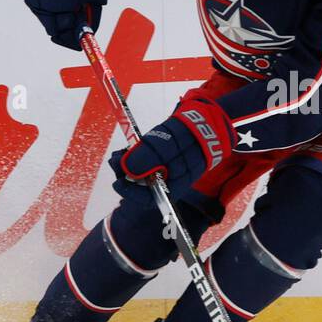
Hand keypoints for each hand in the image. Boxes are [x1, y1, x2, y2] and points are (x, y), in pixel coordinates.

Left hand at [107, 98, 235, 198]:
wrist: (205, 122)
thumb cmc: (190, 134)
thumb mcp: (169, 142)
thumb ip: (150, 157)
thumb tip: (127, 170)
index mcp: (174, 185)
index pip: (149, 199)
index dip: (131, 193)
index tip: (118, 181)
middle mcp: (168, 183)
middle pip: (141, 189)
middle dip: (124, 176)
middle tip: (115, 159)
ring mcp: (164, 173)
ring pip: (140, 177)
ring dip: (126, 166)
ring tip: (119, 153)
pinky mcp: (160, 163)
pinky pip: (143, 167)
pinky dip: (133, 159)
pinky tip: (128, 150)